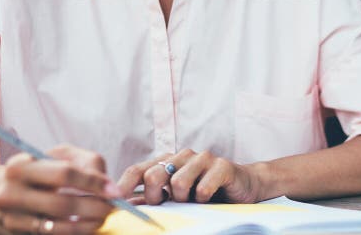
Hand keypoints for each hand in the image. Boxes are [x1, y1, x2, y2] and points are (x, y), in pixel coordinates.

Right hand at [0, 144, 122, 233]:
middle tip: (112, 207)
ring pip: (57, 227)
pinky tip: (84, 227)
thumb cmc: (27, 171)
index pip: (64, 173)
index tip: (113, 189)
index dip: (93, 182)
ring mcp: (11, 218)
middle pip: (62, 204)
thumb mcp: (48, 156)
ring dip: (86, 225)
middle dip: (94, 207)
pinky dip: (71, 233)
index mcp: (21, 166)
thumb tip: (105, 181)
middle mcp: (12, 192)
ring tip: (101, 219)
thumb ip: (79, 161)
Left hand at [117, 149, 263, 205]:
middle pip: (154, 174)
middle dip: (156, 196)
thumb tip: (128, 205)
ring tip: (194, 200)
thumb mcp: (177, 196)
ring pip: (178, 182)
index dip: (125, 185)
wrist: (243, 185)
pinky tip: (209, 197)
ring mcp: (202, 158)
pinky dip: (204, 198)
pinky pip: (203, 187)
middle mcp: (182, 155)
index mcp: (167, 161)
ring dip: (184, 199)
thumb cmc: (206, 190)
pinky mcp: (221, 166)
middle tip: (167, 203)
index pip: (138, 170)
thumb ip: (154, 197)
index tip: (117, 201)